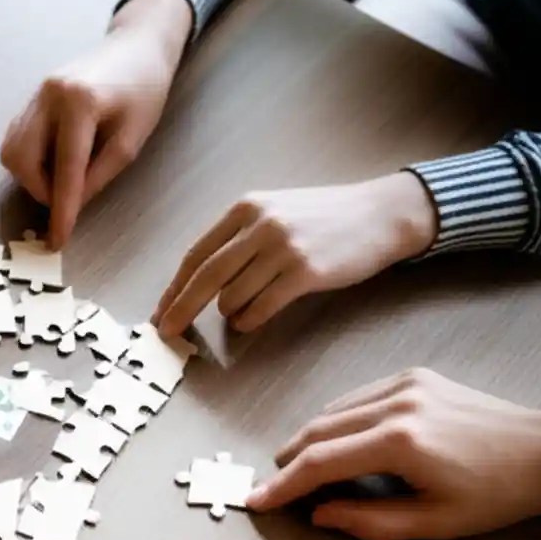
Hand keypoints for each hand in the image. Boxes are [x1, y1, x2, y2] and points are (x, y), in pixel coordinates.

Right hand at [0, 0, 191, 249]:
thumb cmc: (144, 91)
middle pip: (23, 161)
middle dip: (41, 191)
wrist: (135, 46)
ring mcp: (34, 94)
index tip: (57, 241)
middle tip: (67, 200)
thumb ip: (100, 174)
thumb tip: (73, 205)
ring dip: (31, 177)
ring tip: (61, 180)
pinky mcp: (30, 98)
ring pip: (12, 151)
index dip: (61, 210)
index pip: (65, 169)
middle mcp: (48, 96)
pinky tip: (51, 163)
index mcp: (80, 103)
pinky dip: (28, 161)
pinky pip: (14, 138)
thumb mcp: (132, 139)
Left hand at [153, 172, 436, 337]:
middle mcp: (260, 224)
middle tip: (166, 331)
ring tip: (239, 313)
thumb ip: (239, 239)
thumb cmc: (324, 218)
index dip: (174, 286)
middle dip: (181, 308)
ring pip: (233, 295)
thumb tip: (201, 281)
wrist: (380, 214)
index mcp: (245, 208)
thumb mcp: (275, 212)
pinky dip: (250, 319)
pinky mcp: (305, 271)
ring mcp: (283, 247)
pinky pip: (261, 306)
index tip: (160, 310)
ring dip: (228, 313)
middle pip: (205, 276)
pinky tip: (251, 319)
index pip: (196, 253)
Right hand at [246, 368, 540, 539]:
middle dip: (288, 460)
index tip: (257, 500)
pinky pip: (356, 397)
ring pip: (331, 409)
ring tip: (308, 469)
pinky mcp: (413, 375)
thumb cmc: (495, 494)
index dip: (283, 485)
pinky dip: (338, 419)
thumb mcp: (434, 523)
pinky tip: (343, 441)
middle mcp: (396, 404)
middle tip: (276, 487)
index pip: (319, 463)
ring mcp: (404, 384)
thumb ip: (370, 522)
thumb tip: (319, 514)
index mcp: (400, 443)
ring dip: (311, 439)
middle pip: (316, 430)